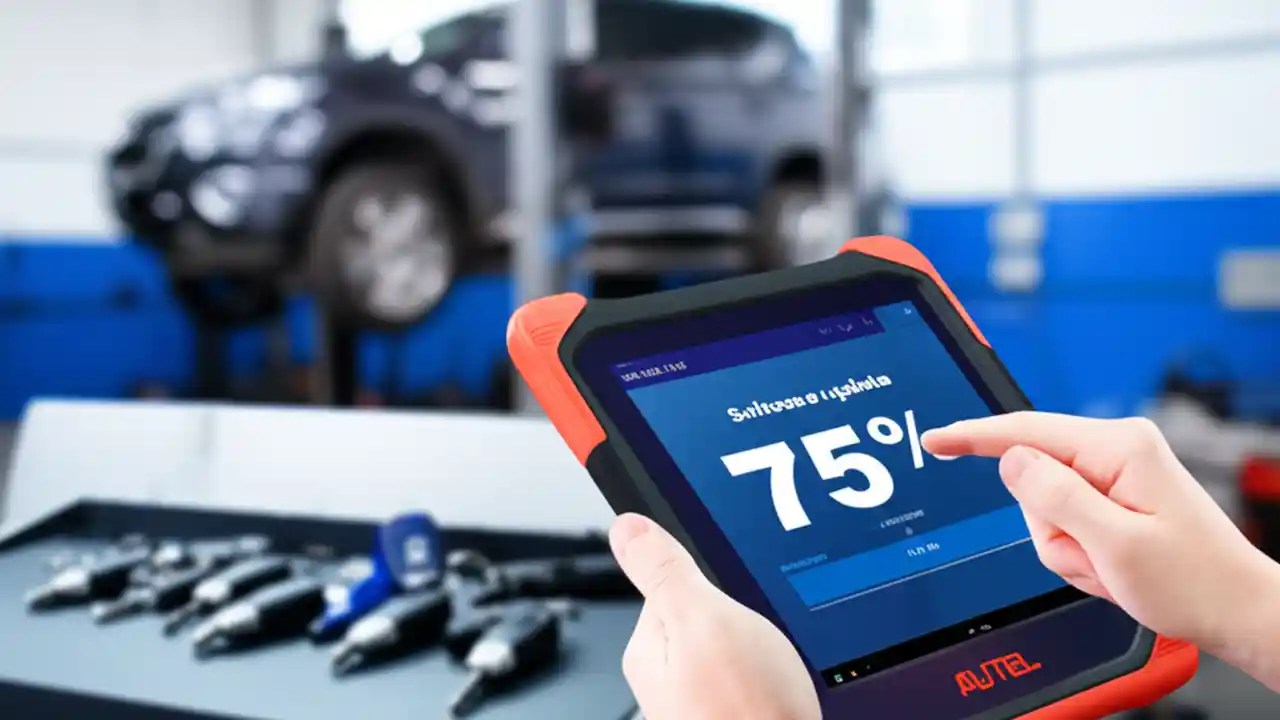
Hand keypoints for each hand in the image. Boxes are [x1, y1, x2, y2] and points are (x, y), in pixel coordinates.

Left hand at [609, 513, 820, 719]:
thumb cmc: (747, 713)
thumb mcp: (702, 619)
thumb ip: (664, 571)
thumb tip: (626, 527)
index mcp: (647, 649)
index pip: (672, 586)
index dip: (711, 583)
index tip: (732, 598)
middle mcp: (667, 682)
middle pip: (710, 619)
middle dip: (742, 621)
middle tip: (760, 641)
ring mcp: (700, 705)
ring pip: (737, 651)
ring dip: (761, 654)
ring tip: (773, 672)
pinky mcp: (733, 717)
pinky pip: (754, 683)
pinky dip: (772, 682)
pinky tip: (781, 694)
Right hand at [923, 412, 1279, 690]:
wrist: (1235, 609)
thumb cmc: (1194, 582)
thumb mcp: (1115, 544)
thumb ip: (1056, 498)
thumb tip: (1010, 460)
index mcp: (1119, 448)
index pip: (1026, 431)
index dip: (973, 437)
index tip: (935, 440)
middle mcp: (1118, 450)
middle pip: (1034, 481)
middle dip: (1052, 532)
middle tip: (1095, 561)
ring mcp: (1117, 472)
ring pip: (1046, 509)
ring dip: (1069, 549)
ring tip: (1110, 568)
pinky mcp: (1116, 494)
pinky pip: (1067, 522)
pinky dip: (1080, 553)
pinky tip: (1114, 567)